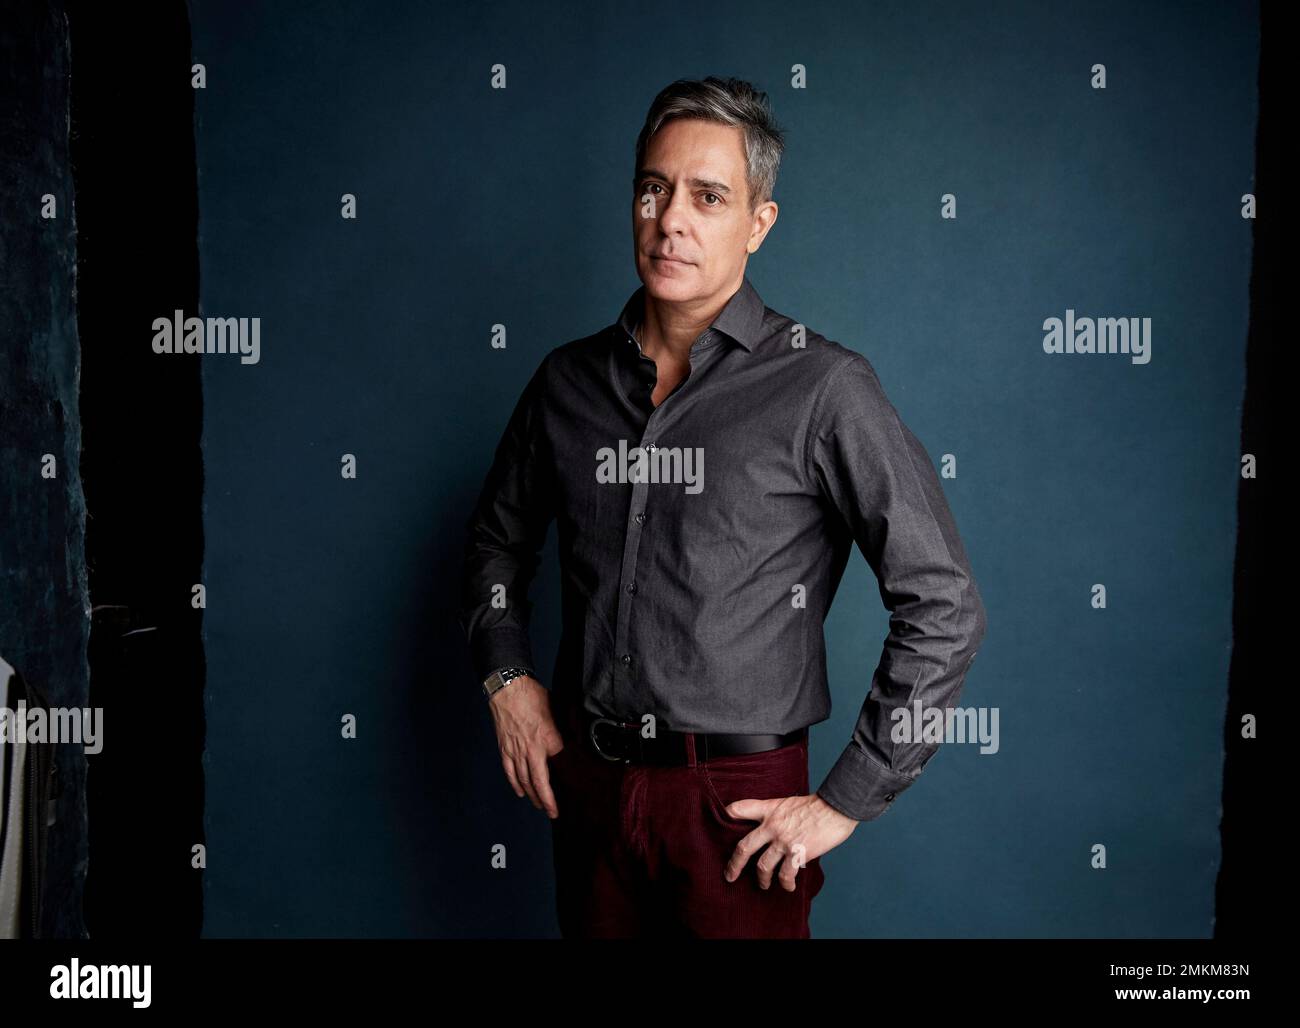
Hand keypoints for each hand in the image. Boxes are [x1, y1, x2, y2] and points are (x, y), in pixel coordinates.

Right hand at [487, 675, 564, 818]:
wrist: (508, 689)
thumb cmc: (532, 696)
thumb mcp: (556, 711)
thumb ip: (563, 727)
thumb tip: (573, 735)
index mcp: (549, 739)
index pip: (560, 767)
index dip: (566, 781)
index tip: (573, 790)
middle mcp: (532, 749)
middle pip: (540, 782)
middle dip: (547, 801)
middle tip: (553, 812)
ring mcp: (516, 751)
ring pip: (524, 780)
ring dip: (532, 795)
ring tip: (539, 805)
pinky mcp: (505, 749)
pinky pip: (510, 771)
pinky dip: (515, 784)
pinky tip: (521, 792)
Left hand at [721, 793, 857, 890]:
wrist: (836, 807)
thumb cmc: (816, 805)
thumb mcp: (788, 802)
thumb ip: (775, 814)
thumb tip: (770, 831)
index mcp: (769, 810)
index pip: (740, 809)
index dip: (728, 814)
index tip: (721, 824)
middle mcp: (772, 826)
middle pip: (745, 847)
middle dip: (735, 865)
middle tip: (730, 876)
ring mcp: (784, 840)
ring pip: (763, 866)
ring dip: (762, 879)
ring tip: (763, 885)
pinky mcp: (798, 852)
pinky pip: (786, 874)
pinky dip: (785, 883)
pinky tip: (788, 887)